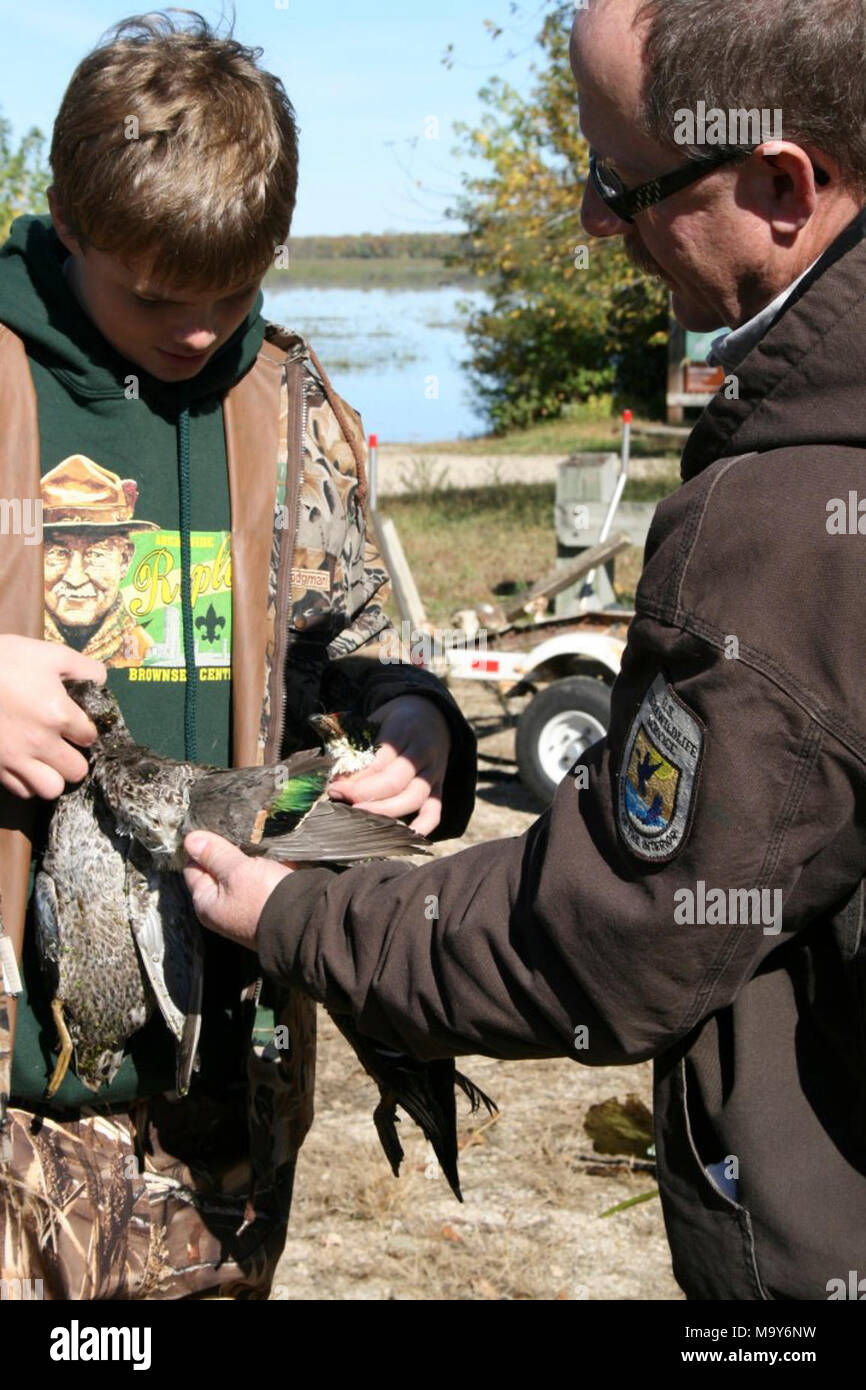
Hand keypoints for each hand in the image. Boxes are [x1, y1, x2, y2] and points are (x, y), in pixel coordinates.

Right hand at [0, 637, 106, 799]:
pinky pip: (21, 790)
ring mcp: (15, 757)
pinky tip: (26, 764)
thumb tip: (102, 683)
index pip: (91, 736)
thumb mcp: (51, 653)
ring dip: (54, 776)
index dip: (87, 729)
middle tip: (65, 744)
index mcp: (59, 714)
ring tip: (48, 760)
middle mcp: (40, 742)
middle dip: (75, 757)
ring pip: (51, 789)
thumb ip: (85, 669)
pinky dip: (28, 781)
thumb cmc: (6, 659)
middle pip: (77, 770)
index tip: (78, 723)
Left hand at [184, 832, 291, 946]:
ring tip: (259, 842)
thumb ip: (214, 855)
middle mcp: (222, 910)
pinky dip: (267, 869)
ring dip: (250, 859)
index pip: (192, 868)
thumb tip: (190, 841)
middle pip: (217, 872)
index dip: (202, 847)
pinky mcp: (266, 907)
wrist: (304, 923)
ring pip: (242, 875)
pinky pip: (261, 882)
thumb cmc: (264, 897)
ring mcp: (244, 910)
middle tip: (239, 832)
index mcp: (206, 903)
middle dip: (228, 851)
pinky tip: (276, 857)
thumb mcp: (236, 871)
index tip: (215, 828)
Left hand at [327, 695, 449, 835]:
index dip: (355, 779)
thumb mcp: (375, 722)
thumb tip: (338, 778)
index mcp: (404, 731)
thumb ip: (358, 746)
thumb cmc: (394, 722)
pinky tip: (400, 839)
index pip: (379, 762)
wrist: (432, 716)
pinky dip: (421, 828)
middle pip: (395, 783)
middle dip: (364, 795)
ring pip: (413, 799)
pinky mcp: (439, 790)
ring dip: (384, 812)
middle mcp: (422, 754)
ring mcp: (433, 773)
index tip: (334, 786)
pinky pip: (434, 813)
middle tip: (339, 799)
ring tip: (359, 815)